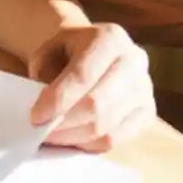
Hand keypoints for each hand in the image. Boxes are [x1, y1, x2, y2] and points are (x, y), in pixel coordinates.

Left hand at [27, 23, 155, 151]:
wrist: (94, 52)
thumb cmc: (67, 52)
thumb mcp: (49, 49)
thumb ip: (44, 73)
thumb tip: (43, 112)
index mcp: (110, 38)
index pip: (83, 75)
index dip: (58, 99)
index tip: (35, 116)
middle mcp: (134, 61)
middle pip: (97, 104)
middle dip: (64, 122)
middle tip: (40, 131)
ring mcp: (144, 88)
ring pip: (106, 125)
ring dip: (73, 136)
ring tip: (52, 136)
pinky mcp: (147, 112)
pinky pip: (116, 138)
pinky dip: (89, 144)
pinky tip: (72, 138)